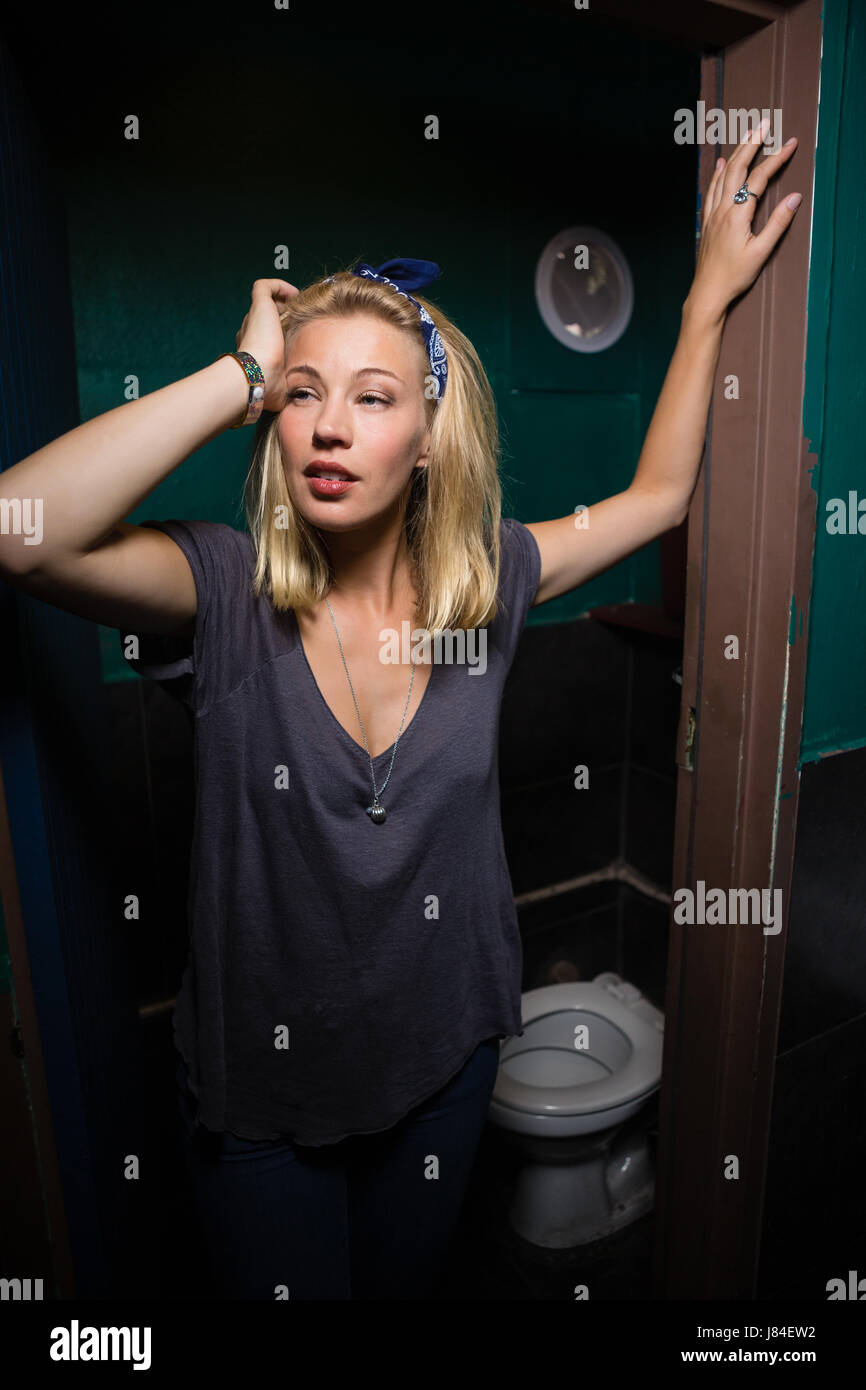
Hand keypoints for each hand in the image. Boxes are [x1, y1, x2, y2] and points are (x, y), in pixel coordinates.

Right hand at [235, 278, 298, 410]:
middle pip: (267, 319)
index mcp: (255, 351)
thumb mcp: (282, 390)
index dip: (282, 335)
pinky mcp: (258, 306)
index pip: (267, 338)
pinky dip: (280, 286)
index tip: (300, 339)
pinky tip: (295, 296)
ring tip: (302, 308)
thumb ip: (289, 390)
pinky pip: (266, 286)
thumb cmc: (268, 389)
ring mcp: (253, 318)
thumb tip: (299, 401)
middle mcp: (251, 332)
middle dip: (285, 318)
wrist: (257, 378)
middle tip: (305, 322)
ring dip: (284, 302)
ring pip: (267, 302)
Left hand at [688, 116, 800, 321]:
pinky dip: (719, 173)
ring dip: (737, 153)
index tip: (790, 143)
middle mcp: (722, 209)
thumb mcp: (761, 251)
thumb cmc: (735, 276)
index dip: (776, 158)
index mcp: (737, 214)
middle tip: (764, 123)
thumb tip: (794, 198)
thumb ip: (778, 223)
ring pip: (724, 175)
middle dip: (752, 143)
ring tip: (747, 136)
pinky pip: (712, 189)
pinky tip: (722, 164)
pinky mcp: (707, 222)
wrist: (708, 293)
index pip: (759, 178)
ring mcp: (712, 215)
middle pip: (738, 168)